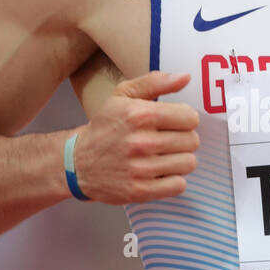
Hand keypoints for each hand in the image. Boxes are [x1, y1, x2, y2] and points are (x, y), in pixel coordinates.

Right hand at [73, 70, 199, 202]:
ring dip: (180, 160)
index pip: (190, 118)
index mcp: (139, 115)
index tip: (175, 123)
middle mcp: (140, 142)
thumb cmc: (106, 127)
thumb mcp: (123, 96)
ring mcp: (140, 169)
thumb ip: (155, 82)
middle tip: (168, 141)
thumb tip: (186, 77)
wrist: (78, 163)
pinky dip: (173, 180)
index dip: (185, 119)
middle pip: (192, 141)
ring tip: (164, 157)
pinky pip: (179, 185)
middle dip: (184, 140)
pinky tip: (160, 173)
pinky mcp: (139, 191)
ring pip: (188, 163)